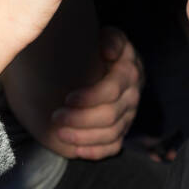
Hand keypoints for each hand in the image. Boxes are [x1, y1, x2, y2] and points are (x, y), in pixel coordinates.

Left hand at [47, 26, 144, 158]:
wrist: (97, 61)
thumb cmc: (97, 48)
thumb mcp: (107, 37)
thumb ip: (111, 39)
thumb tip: (106, 51)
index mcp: (129, 71)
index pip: (112, 90)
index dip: (90, 98)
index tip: (66, 98)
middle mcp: (132, 95)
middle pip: (110, 115)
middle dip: (81, 119)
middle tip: (55, 117)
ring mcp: (128, 115)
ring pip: (111, 134)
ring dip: (84, 137)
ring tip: (60, 133)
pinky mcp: (121, 129)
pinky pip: (113, 147)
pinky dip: (95, 151)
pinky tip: (77, 150)